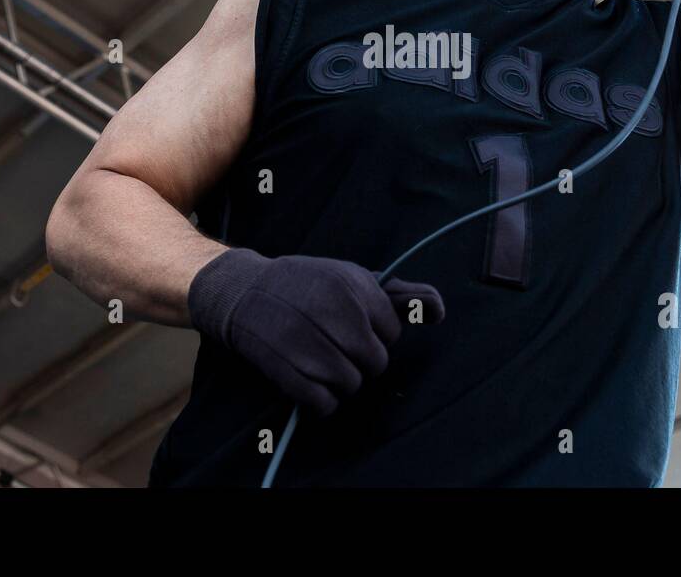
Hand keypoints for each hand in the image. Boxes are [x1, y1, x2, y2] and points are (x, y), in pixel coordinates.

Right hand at [187, 248, 444, 415]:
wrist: (241, 291)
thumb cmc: (306, 285)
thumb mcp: (351, 277)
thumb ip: (399, 294)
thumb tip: (438, 310)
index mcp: (352, 285)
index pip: (392, 332)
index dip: (376, 333)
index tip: (354, 325)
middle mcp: (332, 311)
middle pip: (376, 362)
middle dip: (361, 359)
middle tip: (339, 346)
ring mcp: (307, 342)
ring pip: (352, 385)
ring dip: (341, 381)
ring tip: (323, 361)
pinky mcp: (284, 369)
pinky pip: (323, 403)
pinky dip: (322, 400)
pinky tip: (311, 381)